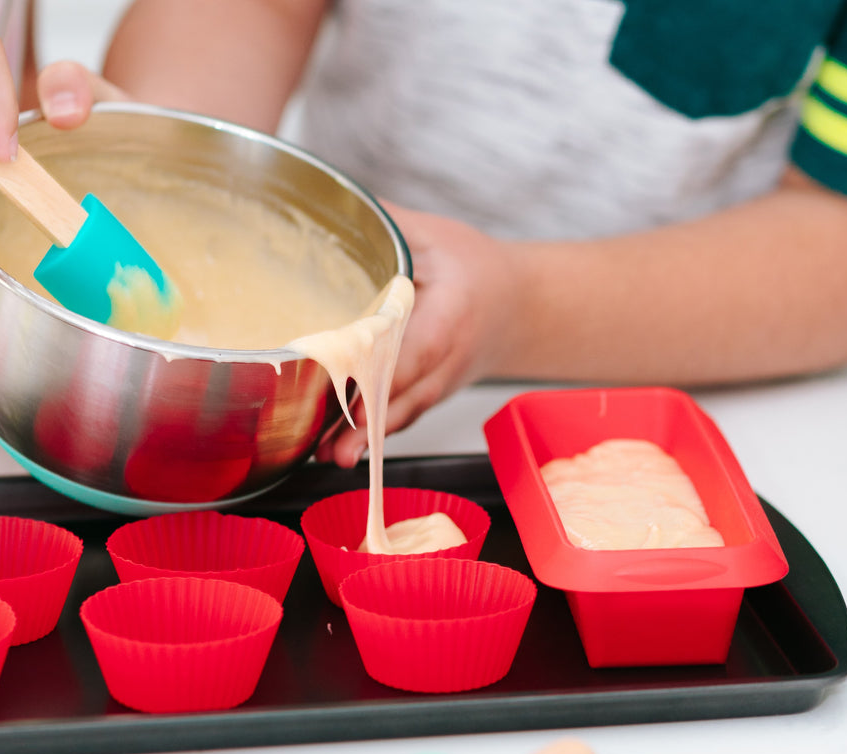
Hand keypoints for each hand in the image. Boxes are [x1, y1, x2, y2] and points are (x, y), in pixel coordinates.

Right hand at [0, 60, 129, 401]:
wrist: (172, 161)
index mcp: (19, 191)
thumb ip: (74, 87)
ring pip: (9, 312)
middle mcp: (27, 236)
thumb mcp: (98, 97)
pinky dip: (40, 354)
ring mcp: (54, 269)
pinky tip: (20, 385)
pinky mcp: (88, 294)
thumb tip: (63, 109)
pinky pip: (59, 326)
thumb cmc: (123, 127)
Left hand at [317, 203, 522, 466]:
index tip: (355, 394)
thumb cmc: (474, 269)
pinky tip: (339, 451)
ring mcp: (439, 383)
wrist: (520, 308)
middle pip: (406, 394)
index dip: (386, 374)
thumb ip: (387, 224)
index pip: (417, 348)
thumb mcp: (435, 236)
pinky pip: (399, 418)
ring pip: (402, 415)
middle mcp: (447, 358)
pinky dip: (371, 437)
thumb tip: (327, 204)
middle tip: (330, 447)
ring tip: (329, 457)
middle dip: (368, 423)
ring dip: (365, 440)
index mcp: (451, 314)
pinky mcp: (427, 396)